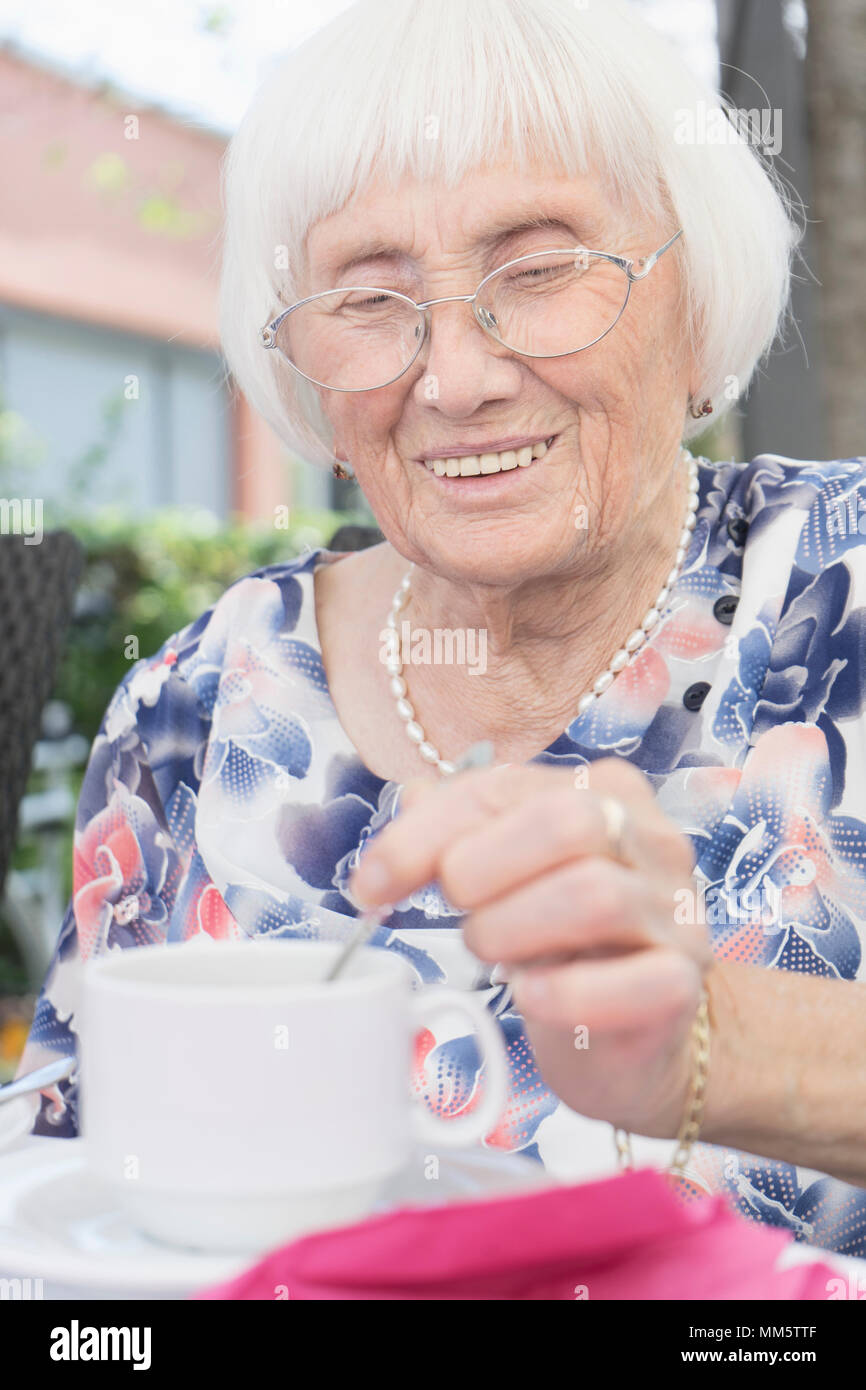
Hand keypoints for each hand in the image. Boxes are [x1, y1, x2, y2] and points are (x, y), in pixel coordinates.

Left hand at [348, 757, 712, 1137]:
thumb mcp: (509, 878)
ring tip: (491, 953)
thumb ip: (463, 832)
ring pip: (593, 894)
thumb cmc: (565, 946)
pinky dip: (566, 993)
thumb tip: (412, 796)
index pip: (505, 786)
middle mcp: (651, 842)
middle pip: (568, 821)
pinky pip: (634, 983)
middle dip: (481, 867)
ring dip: (512, 928)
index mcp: (606, 794)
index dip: (424, 833)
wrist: (638, 1035)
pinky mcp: (682, 985)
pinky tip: (532, 997)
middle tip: (454, 911)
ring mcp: (675, 913)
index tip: (370, 882)